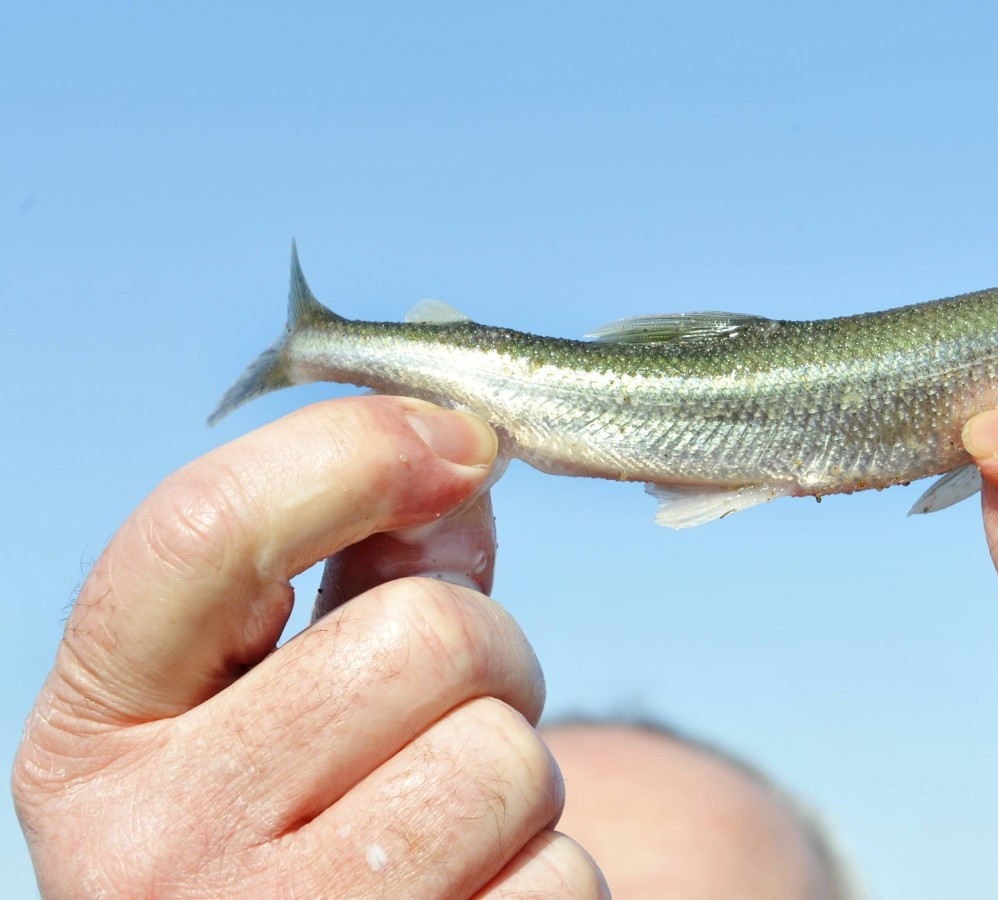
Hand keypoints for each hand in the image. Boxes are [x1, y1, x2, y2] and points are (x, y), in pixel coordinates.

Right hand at [13, 397, 604, 897]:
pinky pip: (557, 879)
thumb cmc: (291, 837)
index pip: (205, 533)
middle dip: (490, 654)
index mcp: (93, 741)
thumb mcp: (266, 710)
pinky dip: (547, 880)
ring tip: (452, 827)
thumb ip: (353, 581)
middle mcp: (150, 847)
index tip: (459, 444)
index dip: (355, 452)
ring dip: (520, 778)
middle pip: (427, 637)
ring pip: (505, 759)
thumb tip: (458, 464)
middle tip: (457, 711)